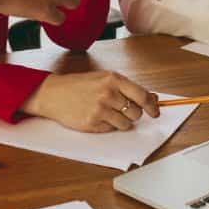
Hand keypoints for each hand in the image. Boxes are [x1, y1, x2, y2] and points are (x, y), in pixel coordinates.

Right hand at [20, 71, 158, 131]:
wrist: (53, 93)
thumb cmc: (78, 85)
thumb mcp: (103, 78)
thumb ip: (127, 87)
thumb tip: (152, 98)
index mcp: (113, 79)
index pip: (143, 96)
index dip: (152, 106)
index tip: (156, 112)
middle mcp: (108, 94)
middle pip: (136, 112)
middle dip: (133, 113)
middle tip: (121, 109)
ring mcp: (100, 110)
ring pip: (126, 124)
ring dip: (121, 121)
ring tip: (107, 113)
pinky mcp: (93, 124)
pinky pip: (112, 130)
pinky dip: (108, 126)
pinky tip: (97, 116)